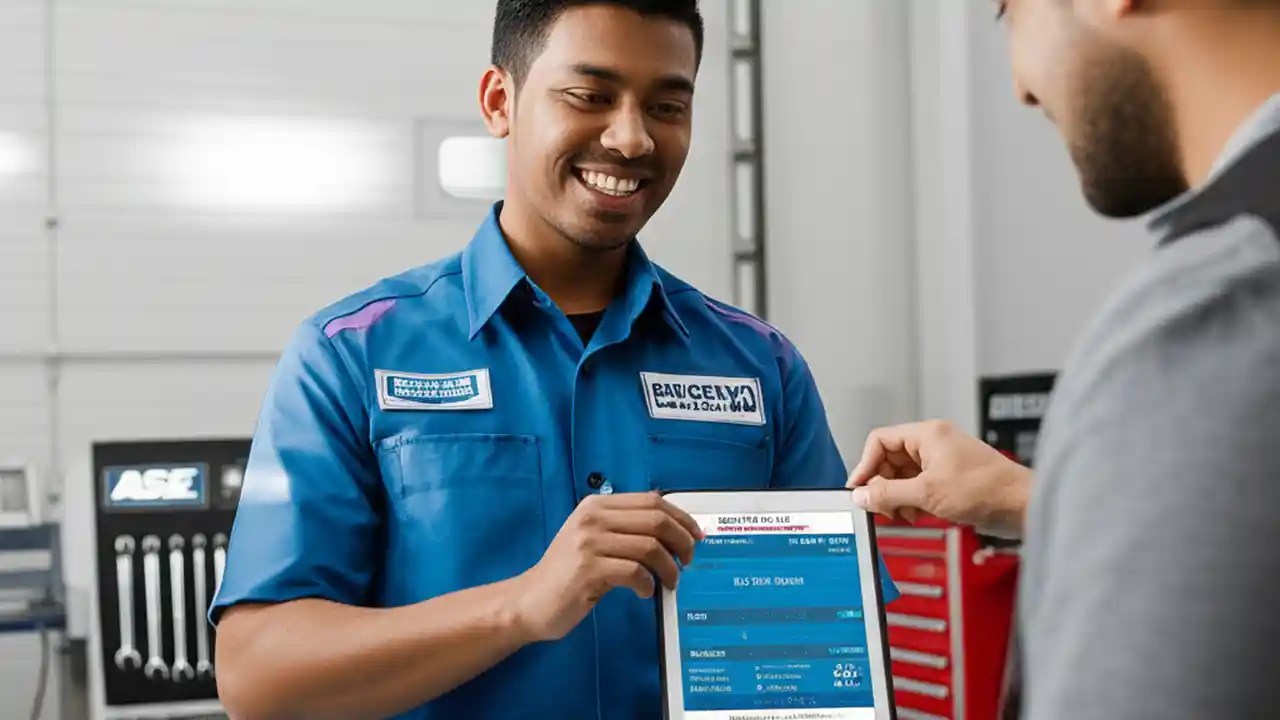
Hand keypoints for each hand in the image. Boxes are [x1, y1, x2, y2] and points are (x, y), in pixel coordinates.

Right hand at [511, 492, 703, 641]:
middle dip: (681, 542)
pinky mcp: (588, 570)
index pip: (651, 500)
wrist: (530, 600)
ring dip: (668, 568)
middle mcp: (592, 518)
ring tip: (668, 582)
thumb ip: (625, 528)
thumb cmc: (567, 573)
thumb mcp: (593, 539)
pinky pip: (635, 572)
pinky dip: (648, 584)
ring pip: (650, 546)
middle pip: (656, 520)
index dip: (681, 517)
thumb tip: (674, 530)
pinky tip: (644, 592)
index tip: (695, 535)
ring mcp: (589, 543)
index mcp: (596, 505)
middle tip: (687, 561)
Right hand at [845, 420, 1031, 537]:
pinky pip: (920, 485)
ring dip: (898, 496)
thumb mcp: (926, 494)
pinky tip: (918, 515)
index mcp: (927, 434)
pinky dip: (914, 500)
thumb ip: (888, 494)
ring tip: (902, 515)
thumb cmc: (986, 490)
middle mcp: (934, 443)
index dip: (865, 465)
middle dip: (883, 485)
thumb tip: (861, 494)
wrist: (1022, 505)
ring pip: (905, 475)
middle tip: (880, 508)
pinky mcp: (952, 478)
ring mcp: (943, 460)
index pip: (880, 441)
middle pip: (890, 459)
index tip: (858, 489)